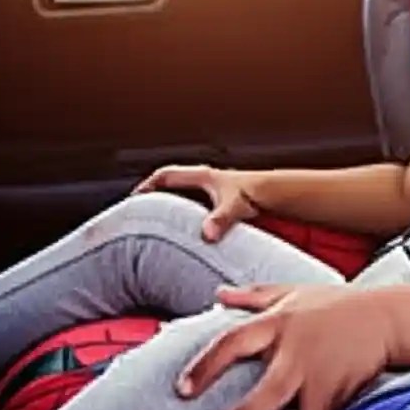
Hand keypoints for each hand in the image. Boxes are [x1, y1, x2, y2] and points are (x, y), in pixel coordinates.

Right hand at [133, 165, 262, 242]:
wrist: (275, 192)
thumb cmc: (256, 193)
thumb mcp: (235, 206)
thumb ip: (220, 219)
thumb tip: (208, 234)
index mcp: (202, 176)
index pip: (166, 175)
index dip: (148, 185)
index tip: (134, 198)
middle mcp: (206, 179)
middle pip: (171, 184)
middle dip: (155, 196)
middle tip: (141, 212)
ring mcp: (213, 188)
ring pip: (184, 195)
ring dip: (172, 206)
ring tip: (159, 224)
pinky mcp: (220, 199)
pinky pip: (195, 204)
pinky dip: (187, 213)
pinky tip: (186, 229)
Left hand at [178, 285, 391, 409]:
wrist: (389, 316)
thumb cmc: (338, 303)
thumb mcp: (294, 292)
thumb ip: (254, 296)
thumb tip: (218, 295)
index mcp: (279, 322)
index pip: (232, 342)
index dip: (205, 366)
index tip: (182, 389)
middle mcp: (296, 349)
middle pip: (263, 390)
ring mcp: (319, 373)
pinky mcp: (337, 391)